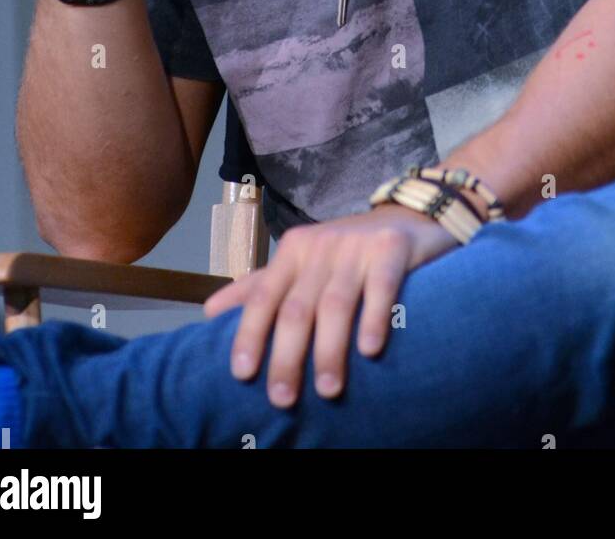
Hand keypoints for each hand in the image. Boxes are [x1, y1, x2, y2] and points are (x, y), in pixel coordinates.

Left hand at [202, 204, 460, 406]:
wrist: (406, 216)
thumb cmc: (345, 251)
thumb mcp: (300, 263)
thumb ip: (259, 287)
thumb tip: (208, 314)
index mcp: (292, 252)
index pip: (262, 296)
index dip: (249, 335)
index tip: (241, 376)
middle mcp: (319, 246)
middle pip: (296, 307)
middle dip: (286, 356)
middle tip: (282, 399)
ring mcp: (356, 246)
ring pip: (335, 303)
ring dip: (328, 349)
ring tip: (327, 390)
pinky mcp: (391, 248)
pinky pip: (381, 286)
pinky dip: (373, 318)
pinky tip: (370, 350)